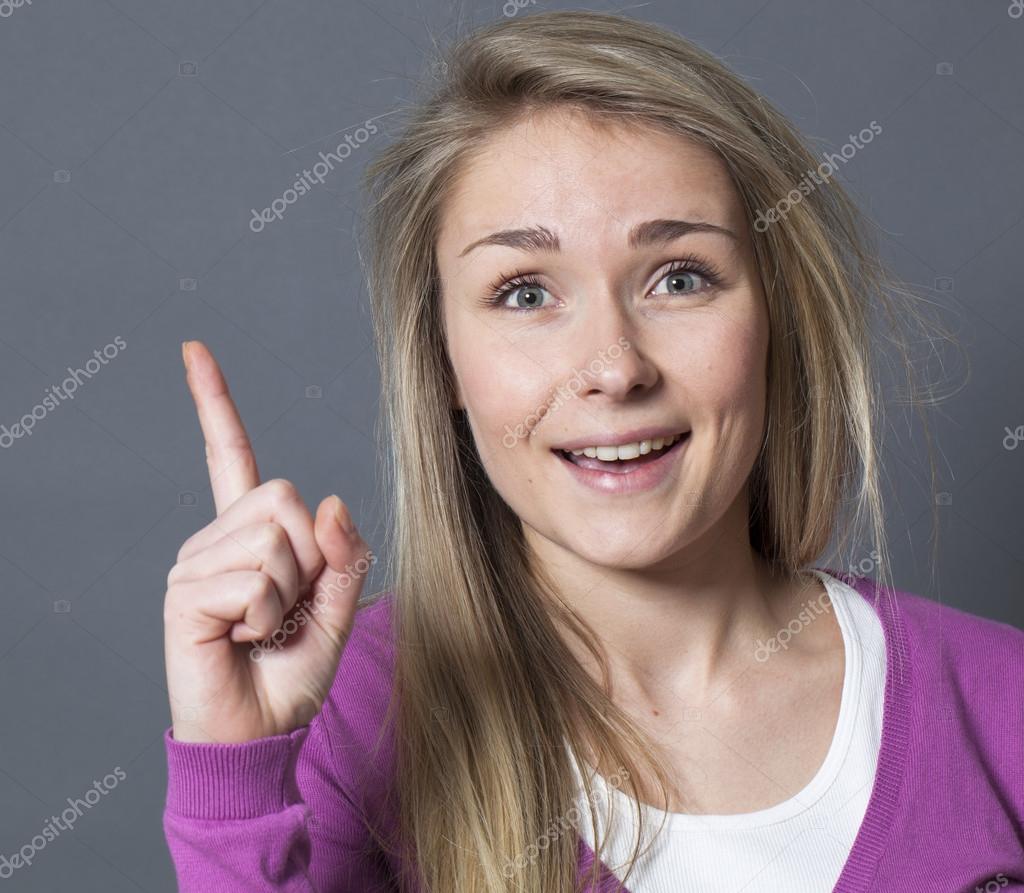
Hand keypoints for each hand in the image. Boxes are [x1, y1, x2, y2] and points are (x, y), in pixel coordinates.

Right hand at [163, 341, 370, 742]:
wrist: (258, 732)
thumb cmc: (293, 671)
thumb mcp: (338, 609)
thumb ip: (344, 555)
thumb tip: (328, 500)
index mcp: (249, 533)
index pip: (231, 455)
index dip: (215, 403)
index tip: (193, 349)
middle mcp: (215, 537)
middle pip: (283, 498)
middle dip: (308, 558)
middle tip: (286, 607)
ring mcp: (194, 562)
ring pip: (273, 542)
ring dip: (287, 595)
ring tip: (262, 628)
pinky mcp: (184, 593)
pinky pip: (252, 581)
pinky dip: (265, 616)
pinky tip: (242, 638)